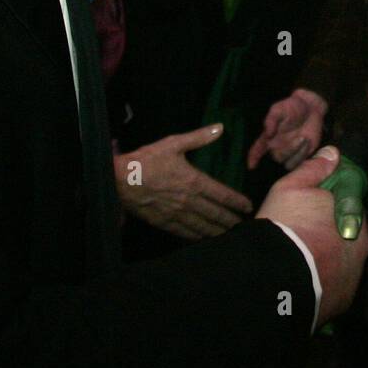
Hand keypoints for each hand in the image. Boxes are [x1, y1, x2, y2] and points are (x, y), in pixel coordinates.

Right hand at [114, 124, 253, 239]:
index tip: (248, 206)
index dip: (237, 201)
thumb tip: (220, 128)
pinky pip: (185, 233)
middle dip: (231, 220)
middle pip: (215, 214)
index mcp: (194, 181)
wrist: (119, 179)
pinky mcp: (163, 222)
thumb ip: (198, 137)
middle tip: (245, 226)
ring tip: (230, 236)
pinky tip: (204, 240)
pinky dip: (197, 237)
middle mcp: (189, 201)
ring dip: (218, 232)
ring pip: (202, 226)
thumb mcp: (173, 143)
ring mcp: (176, 214)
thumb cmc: (147, 160)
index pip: (222, 194)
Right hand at [248, 88, 326, 170]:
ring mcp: (289, 152)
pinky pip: (299, 161)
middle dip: (288, 150)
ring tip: (304, 138)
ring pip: (288, 163)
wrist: (310, 107)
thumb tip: (268, 133)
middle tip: (299, 137)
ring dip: (296, 152)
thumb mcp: (279, 109)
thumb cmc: (292, 107)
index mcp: (269, 137)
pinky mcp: (300, 154)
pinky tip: (307, 141)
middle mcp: (277, 146)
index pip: (258, 149)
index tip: (251, 165)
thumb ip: (271, 120)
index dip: (253, 158)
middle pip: (278, 157)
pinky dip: (303, 153)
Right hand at [257, 146, 367, 326]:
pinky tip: (305, 281)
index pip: (348, 208)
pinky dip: (325, 282)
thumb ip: (314, 169)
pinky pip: (336, 286)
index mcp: (354, 216)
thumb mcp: (291, 188)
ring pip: (343, 261)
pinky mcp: (344, 299)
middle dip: (332, 235)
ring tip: (301, 262)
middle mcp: (361, 246)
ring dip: (328, 259)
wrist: (274, 278)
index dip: (329, 209)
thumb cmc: (284, 226)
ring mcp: (354, 275)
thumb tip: (333, 153)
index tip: (310, 214)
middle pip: (348, 235)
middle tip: (303, 238)